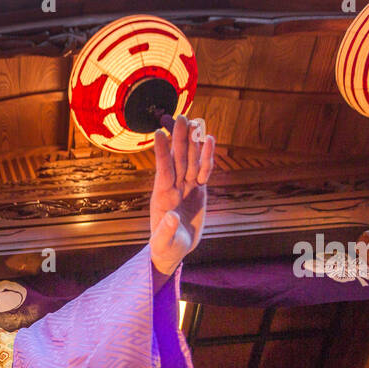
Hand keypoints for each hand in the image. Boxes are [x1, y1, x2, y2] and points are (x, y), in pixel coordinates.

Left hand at [149, 116, 215, 275]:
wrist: (174, 251)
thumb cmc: (165, 249)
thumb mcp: (163, 244)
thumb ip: (166, 232)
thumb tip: (173, 219)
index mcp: (162, 197)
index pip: (163, 171)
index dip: (163, 153)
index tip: (159, 133)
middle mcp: (174, 188)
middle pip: (178, 160)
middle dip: (180, 139)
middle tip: (180, 116)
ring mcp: (186, 188)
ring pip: (191, 161)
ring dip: (194, 143)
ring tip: (197, 123)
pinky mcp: (198, 191)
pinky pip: (203, 171)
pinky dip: (207, 157)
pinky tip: (209, 140)